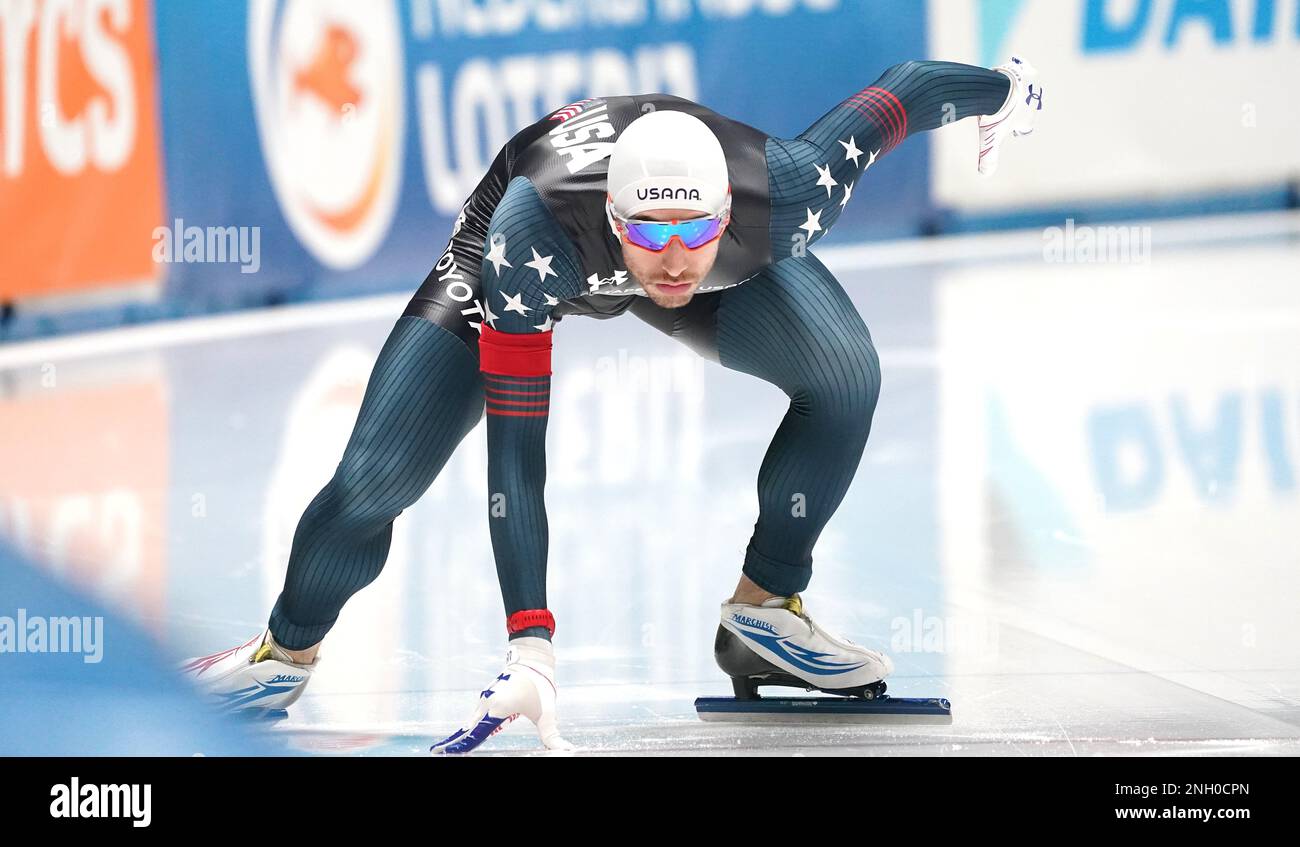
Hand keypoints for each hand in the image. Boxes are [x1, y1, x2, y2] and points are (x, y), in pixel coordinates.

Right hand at [430, 637, 572, 753]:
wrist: (532, 660)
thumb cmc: (540, 686)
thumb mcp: (547, 714)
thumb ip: (551, 736)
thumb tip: (565, 750)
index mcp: (499, 709)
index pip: (477, 734)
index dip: (463, 745)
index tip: (448, 753)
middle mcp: (487, 704)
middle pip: (468, 730)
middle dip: (455, 743)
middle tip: (438, 753)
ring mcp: (484, 700)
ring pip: (470, 723)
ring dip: (461, 736)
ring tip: (447, 749)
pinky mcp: (486, 698)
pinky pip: (474, 717)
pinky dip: (467, 728)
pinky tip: (463, 737)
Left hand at [977, 56, 1042, 175]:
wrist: (996, 91)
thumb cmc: (994, 117)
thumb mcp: (990, 141)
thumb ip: (988, 158)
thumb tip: (984, 175)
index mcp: (1027, 120)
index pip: (1025, 126)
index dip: (1017, 127)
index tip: (1009, 127)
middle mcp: (1034, 104)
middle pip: (1024, 107)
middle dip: (1015, 108)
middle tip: (1001, 107)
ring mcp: (1033, 87)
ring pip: (1025, 89)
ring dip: (1016, 90)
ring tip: (1003, 91)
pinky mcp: (1028, 72)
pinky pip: (1025, 70)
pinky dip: (1018, 71)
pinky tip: (1005, 72)